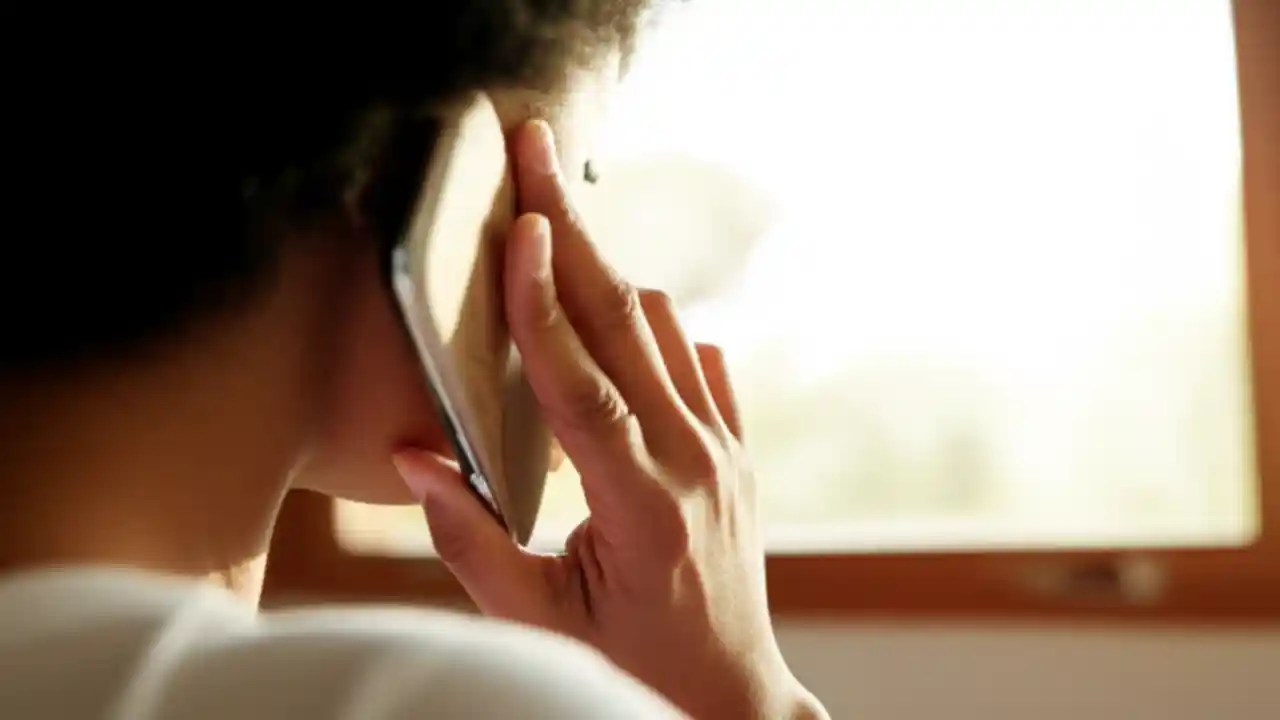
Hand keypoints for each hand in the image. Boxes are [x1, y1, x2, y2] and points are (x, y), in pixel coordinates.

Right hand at [393, 120, 826, 719]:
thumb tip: (415, 454)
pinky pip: (696, 355)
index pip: (584, 385)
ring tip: (551, 233)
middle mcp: (694, 458)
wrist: (730, 691)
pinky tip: (612, 331)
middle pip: (627, 323)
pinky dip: (650, 327)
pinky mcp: (736, 445)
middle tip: (537, 153)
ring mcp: (724, 447)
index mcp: (641, 503)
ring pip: (664, 326)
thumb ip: (471, 540)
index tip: (524, 226)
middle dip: (575, 232)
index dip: (544, 303)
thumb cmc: (630, 660)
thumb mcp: (540, 617)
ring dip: (604, 277)